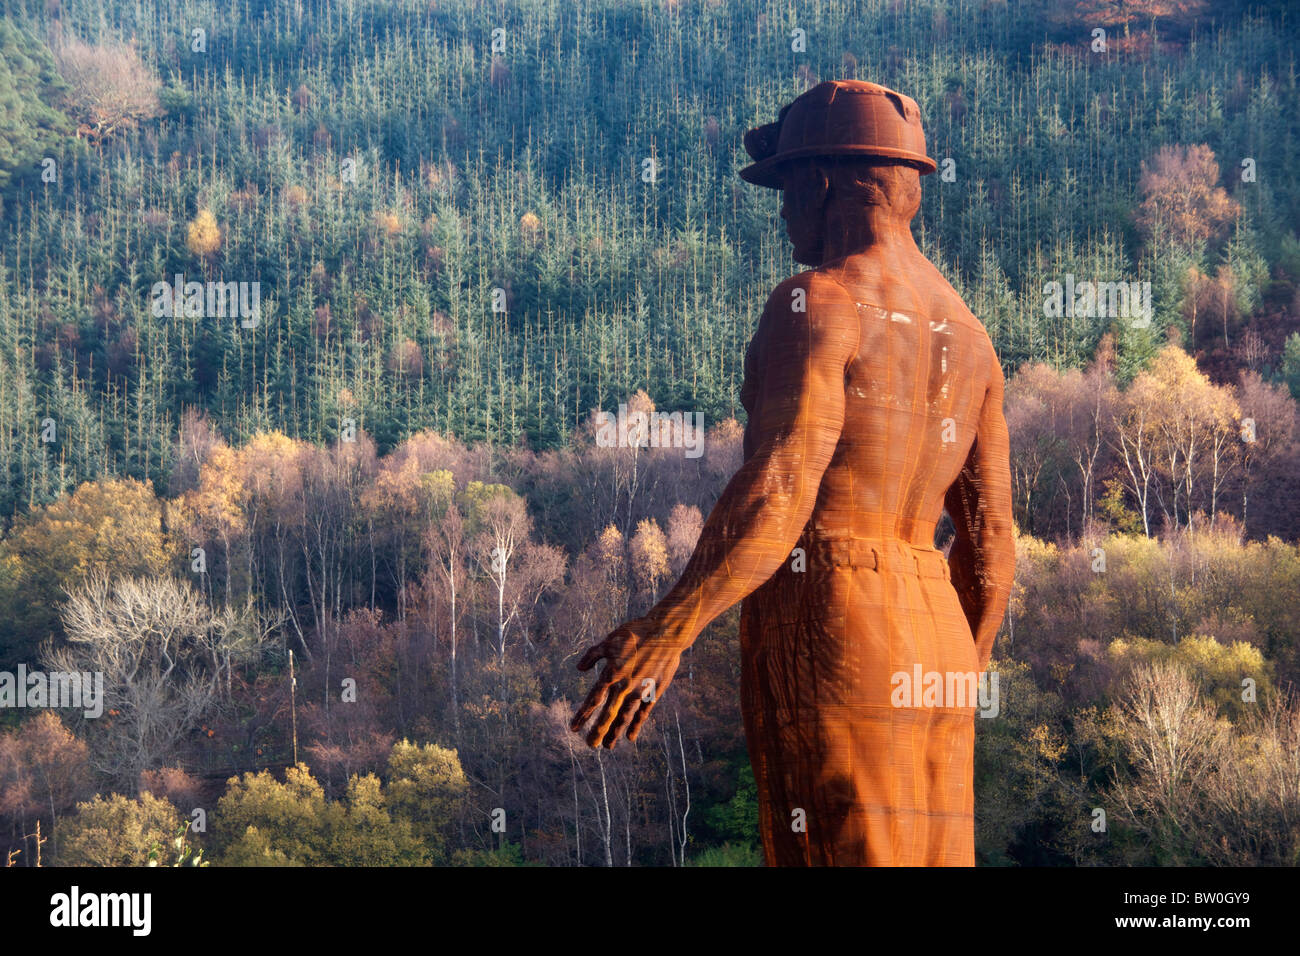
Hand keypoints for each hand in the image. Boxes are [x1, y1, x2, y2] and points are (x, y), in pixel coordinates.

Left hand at [570, 619, 682, 748]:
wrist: (666, 632)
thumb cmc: (636, 633)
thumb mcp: (610, 641)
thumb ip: (593, 655)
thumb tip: (579, 669)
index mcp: (611, 673)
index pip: (593, 699)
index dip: (583, 715)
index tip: (573, 729)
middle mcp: (624, 685)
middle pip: (608, 713)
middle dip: (598, 730)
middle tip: (590, 745)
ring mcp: (640, 690)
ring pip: (625, 716)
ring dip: (615, 732)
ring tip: (607, 746)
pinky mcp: (654, 691)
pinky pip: (643, 712)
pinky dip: (636, 725)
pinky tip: (630, 737)